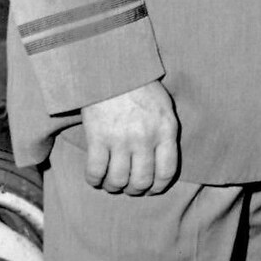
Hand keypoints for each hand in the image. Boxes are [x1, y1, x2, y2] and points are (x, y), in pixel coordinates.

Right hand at [81, 80, 178, 194]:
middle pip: (141, 181)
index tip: (151, 189)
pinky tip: (96, 176)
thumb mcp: (164, 108)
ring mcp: (120, 139)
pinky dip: (94, 180)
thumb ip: (166, 134)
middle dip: (135, 190)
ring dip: (114, 187)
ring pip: (118, 181)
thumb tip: (162, 164)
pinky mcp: (98, 138)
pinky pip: (95, 172)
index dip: (157, 187)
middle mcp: (145, 137)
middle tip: (129, 186)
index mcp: (165, 129)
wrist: (115, 69)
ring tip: (112, 181)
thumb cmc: (142, 88)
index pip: (166, 172)